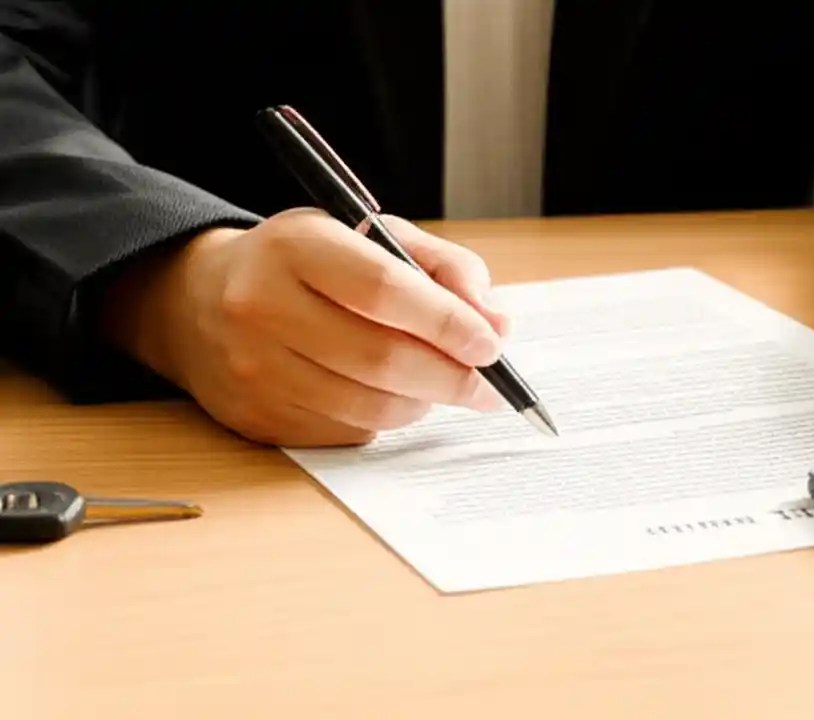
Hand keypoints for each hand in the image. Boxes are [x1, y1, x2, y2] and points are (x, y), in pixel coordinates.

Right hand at [102, 208, 509, 446]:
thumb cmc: (307, 264)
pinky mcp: (254, 417)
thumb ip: (445, 268)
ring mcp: (252, 368)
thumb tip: (497, 324)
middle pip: (381, 358)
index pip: (384, 289)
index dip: (447, 323)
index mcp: (296, 246)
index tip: (490, 344)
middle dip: (452, 378)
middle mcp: (263, 305)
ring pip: (369, 405)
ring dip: (424, 403)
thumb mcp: (374, 237)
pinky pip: (346, 431)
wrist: (201, 301)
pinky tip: (391, 396)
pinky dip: (386, 418)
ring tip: (443, 387)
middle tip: (490, 386)